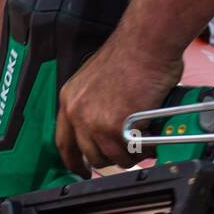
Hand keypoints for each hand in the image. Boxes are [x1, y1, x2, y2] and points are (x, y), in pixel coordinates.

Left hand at [55, 38, 182, 175]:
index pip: (64, 142)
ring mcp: (95, 123)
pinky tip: (150, 138)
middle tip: (126, 152)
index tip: (81, 169)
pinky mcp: (115, 129)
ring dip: (129, 155)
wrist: (146, 44)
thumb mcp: (97, 79)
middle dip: (110, 158)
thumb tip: (105, 126)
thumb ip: (94, 104)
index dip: (73, 160)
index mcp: (70, 99)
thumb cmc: (132, 53)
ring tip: (142, 142)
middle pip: (90, 154)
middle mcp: (77, 113)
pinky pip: (129, 153)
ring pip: (111, 157)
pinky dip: (142, 150)